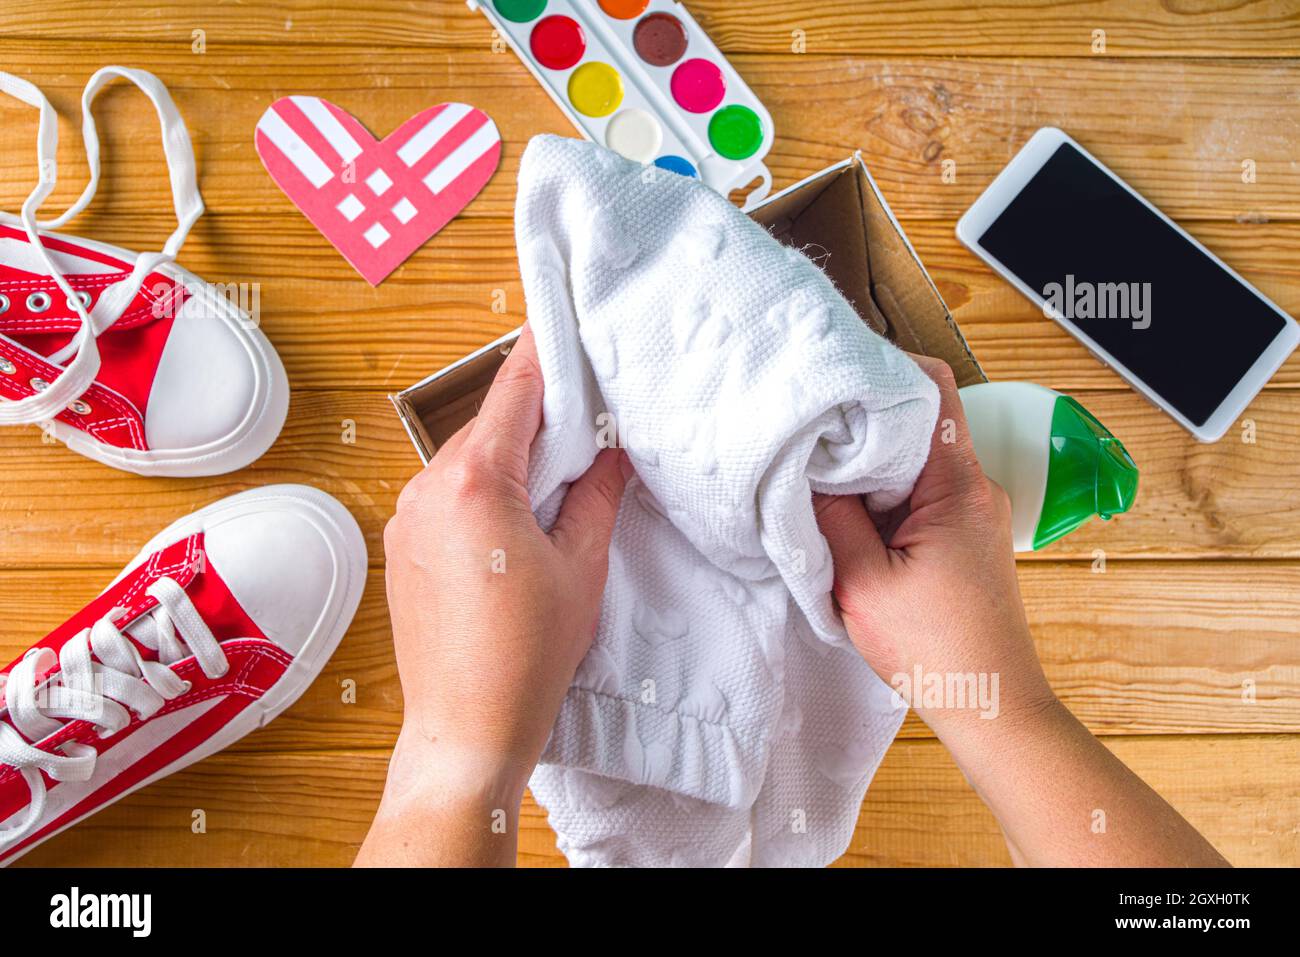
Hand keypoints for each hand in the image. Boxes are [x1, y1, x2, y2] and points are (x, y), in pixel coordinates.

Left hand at [357, 325, 630, 865]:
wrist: (466, 728)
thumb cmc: (525, 656)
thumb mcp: (581, 567)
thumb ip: (598, 496)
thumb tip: (610, 454)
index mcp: (474, 482)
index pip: (515, 389)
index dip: (543, 352)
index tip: (562, 323)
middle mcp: (427, 488)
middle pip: (491, 424)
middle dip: (538, 419)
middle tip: (587, 423)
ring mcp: (407, 518)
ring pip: (468, 461)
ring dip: (511, 460)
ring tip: (558, 486)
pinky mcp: (402, 546)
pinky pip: (448, 496)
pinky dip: (484, 492)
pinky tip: (518, 524)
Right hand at [814, 355, 1055, 741]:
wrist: (990, 706)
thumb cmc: (936, 653)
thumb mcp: (862, 583)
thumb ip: (832, 518)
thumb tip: (808, 469)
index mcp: (957, 486)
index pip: (933, 390)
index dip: (883, 371)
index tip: (834, 379)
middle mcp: (976, 487)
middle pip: (917, 423)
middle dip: (861, 426)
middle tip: (810, 438)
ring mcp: (974, 511)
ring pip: (915, 461)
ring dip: (870, 470)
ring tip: (824, 487)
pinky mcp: (965, 535)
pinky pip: (921, 493)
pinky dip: (884, 498)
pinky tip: (851, 522)